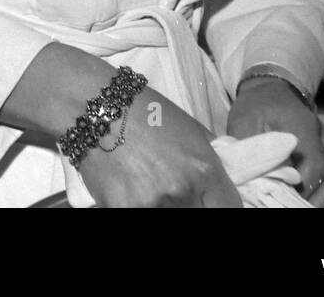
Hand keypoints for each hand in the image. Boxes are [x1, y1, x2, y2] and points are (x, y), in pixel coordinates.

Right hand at [77, 86, 242, 207]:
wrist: (93, 105)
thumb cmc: (143, 110)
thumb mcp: (189, 130)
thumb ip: (210, 162)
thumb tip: (221, 186)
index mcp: (203, 169)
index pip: (230, 209)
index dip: (219, 206)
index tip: (207, 202)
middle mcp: (182, 191)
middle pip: (199, 216)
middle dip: (190, 205)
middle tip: (170, 189)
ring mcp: (151, 204)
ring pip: (167, 218)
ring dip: (161, 206)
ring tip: (146, 186)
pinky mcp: (122, 209)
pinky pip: (137, 215)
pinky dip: (133, 205)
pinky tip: (126, 189)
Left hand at [226, 76, 323, 206]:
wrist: (271, 92)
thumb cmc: (256, 108)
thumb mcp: (244, 122)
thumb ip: (250, 150)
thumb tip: (251, 180)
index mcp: (305, 126)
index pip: (316, 165)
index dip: (303, 189)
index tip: (285, 201)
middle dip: (316, 203)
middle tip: (292, 211)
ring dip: (323, 204)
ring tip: (298, 209)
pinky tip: (309, 205)